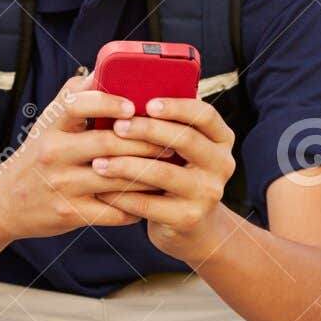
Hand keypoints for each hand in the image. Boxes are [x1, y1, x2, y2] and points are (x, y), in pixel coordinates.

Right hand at [0, 74, 174, 241]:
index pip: (75, 105)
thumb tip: (108, 66)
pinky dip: (136, 206)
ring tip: (172, 167)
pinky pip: (112, 210)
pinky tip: (152, 199)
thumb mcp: (49, 122)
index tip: (133, 106)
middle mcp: (53, 154)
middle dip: (146, 142)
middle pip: (108, 143)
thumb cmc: (39, 154)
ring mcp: (61, 186)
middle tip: (173, 140)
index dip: (107, 103)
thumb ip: (77, 95)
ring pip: (116, 178)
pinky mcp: (69, 214)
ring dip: (148, 173)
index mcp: (51, 126)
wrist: (4, 203)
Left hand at [90, 95, 237, 264]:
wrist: (193, 228)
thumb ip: (169, 125)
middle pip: (185, 140)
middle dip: (147, 130)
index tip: (147, 103)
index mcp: (221, 140)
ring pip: (163, 173)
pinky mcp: (189, 218)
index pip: (205, 115)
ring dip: (127, 165)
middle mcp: (222, 164)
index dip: (177, 107)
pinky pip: (149, 204)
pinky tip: (102, 189)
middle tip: (117, 126)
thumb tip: (128, 93)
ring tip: (99, 162)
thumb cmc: (177, 176)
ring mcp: (208, 193)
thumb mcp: (183, 151)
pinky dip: (123, 195)